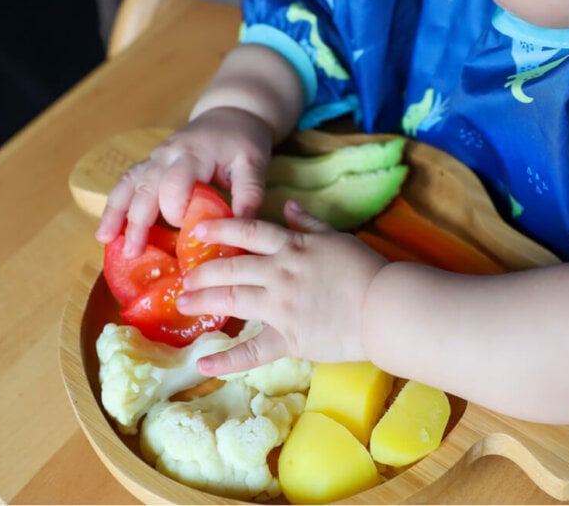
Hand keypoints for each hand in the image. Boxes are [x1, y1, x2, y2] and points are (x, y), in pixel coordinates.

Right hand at [95, 106, 273, 256]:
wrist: (230, 114)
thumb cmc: (242, 140)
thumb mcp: (254, 163)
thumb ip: (249, 194)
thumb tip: (242, 227)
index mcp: (192, 154)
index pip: (174, 186)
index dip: (176, 212)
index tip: (188, 232)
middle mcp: (167, 154)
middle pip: (144, 188)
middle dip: (136, 221)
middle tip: (133, 252)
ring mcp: (155, 158)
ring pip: (128, 183)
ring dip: (115, 211)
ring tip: (104, 239)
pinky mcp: (150, 164)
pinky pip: (127, 183)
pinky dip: (115, 204)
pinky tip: (108, 228)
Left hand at [177, 200, 388, 374]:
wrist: (385, 307)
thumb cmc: (366, 269)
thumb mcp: (336, 237)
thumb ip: (309, 223)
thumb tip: (288, 204)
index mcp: (292, 246)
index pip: (248, 231)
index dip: (220, 228)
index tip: (197, 231)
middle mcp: (280, 273)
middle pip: (231, 268)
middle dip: (202, 272)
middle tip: (185, 278)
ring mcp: (282, 307)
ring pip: (232, 301)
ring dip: (204, 302)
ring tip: (184, 304)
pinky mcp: (289, 339)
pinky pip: (252, 351)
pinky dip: (226, 359)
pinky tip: (203, 363)